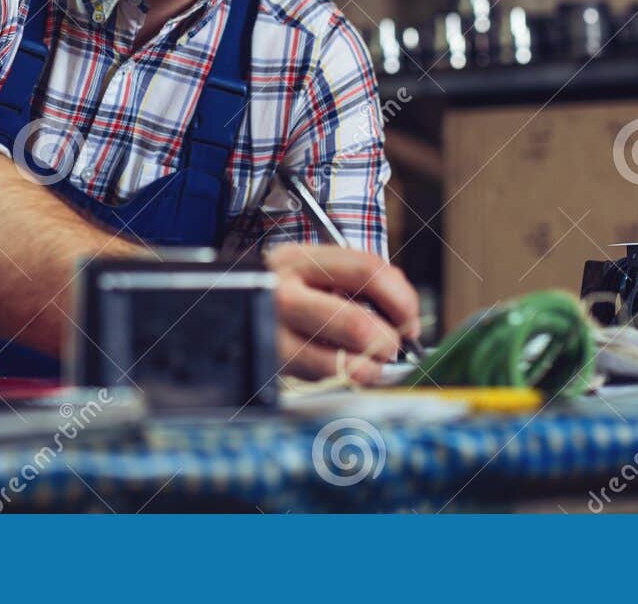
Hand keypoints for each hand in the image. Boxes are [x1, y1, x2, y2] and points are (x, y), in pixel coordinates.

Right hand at [264, 243, 420, 383]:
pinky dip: (347, 377)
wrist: (227, 309)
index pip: (367, 270)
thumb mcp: (313, 269)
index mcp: (299, 259)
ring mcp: (273, 334)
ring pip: (342, 362)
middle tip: (393, 346)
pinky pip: (324, 379)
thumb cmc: (288, 291)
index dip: (401, 299)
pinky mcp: (271, 366)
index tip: (410, 319)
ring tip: (372, 363)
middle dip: (389, 341)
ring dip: (371, 368)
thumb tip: (406, 317)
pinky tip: (345, 367)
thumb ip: (360, 280)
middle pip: (357, 323)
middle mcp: (282, 294)